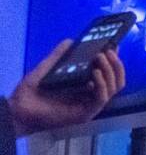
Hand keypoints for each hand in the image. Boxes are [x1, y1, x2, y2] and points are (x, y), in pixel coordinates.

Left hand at [8, 41, 125, 136]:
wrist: (20, 107)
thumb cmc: (33, 91)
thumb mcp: (47, 68)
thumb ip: (59, 56)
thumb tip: (70, 41)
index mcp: (86, 86)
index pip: (109, 75)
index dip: (114, 62)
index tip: (113, 46)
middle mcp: (91, 96)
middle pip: (116, 82)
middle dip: (116, 65)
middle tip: (109, 51)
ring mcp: (89, 105)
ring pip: (113, 89)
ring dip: (110, 71)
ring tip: (101, 57)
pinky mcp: (85, 113)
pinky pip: (101, 99)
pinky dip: (102, 84)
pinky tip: (96, 72)